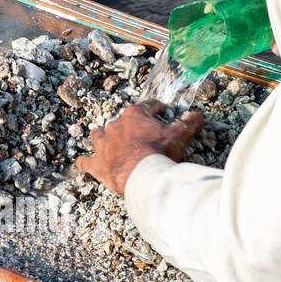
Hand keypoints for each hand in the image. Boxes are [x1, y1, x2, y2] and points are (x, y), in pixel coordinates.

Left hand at [75, 101, 203, 194]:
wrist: (141, 174)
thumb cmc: (159, 152)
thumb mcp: (179, 136)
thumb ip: (188, 123)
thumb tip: (196, 114)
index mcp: (134, 115)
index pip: (147, 106)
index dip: (156, 109)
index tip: (162, 111)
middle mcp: (115, 126)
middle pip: (122, 121)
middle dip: (129, 126)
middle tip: (139, 135)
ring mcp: (103, 145)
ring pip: (98, 135)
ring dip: (102, 137)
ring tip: (106, 141)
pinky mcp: (96, 163)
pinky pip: (86, 162)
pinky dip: (85, 163)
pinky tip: (84, 164)